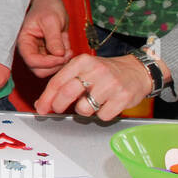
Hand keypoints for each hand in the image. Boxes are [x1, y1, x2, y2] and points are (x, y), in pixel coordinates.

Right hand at [17, 0, 72, 77]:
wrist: (50, 2)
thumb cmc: (47, 7)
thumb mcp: (52, 20)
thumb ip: (54, 39)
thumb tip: (59, 55)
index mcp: (24, 41)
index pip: (31, 61)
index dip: (47, 62)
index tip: (61, 56)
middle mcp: (30, 50)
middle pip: (39, 70)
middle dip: (55, 65)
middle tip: (66, 54)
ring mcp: (39, 53)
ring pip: (48, 70)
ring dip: (61, 64)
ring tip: (68, 51)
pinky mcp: (49, 53)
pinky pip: (56, 64)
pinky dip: (64, 60)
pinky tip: (68, 49)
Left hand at [33, 53, 150, 121]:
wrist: (137, 71)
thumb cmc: (105, 72)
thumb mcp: (84, 69)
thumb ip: (65, 82)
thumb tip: (43, 102)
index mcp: (83, 62)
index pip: (58, 81)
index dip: (46, 97)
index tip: (40, 107)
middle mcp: (96, 71)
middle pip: (67, 93)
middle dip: (58, 105)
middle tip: (58, 109)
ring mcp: (110, 84)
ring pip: (84, 108)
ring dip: (83, 110)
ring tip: (91, 102)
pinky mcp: (122, 98)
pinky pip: (102, 116)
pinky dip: (101, 114)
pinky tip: (106, 105)